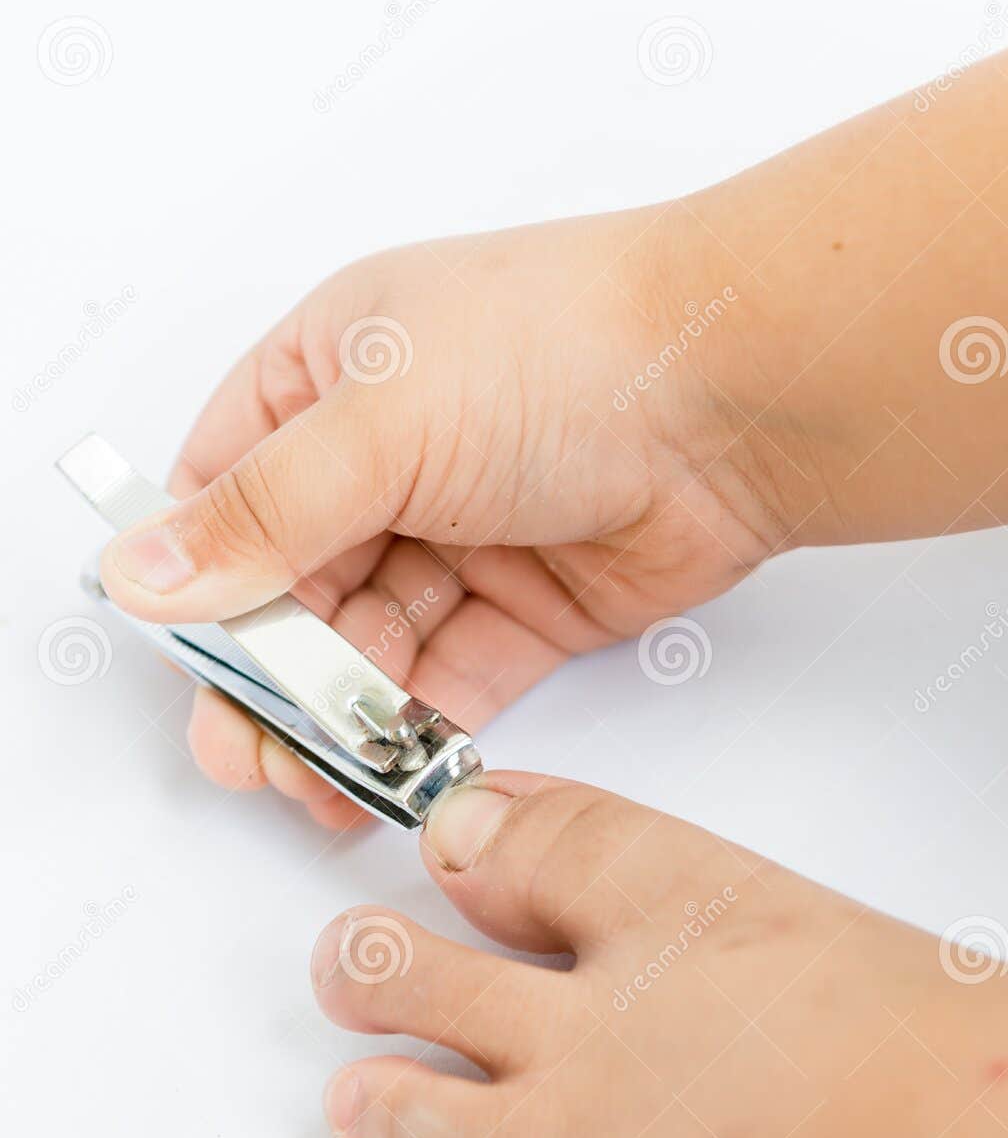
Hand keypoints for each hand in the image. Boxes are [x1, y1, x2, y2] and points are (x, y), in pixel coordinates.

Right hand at [99, 210, 777, 826]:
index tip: (184, 660)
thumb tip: (140, 571)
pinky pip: (449, 680)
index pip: (227, 487)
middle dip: (269, 676)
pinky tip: (384, 775)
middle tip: (244, 758)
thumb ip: (260, 516)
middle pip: (296, 585)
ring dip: (338, 717)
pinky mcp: (528, 607)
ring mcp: (463, 534)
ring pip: (371, 645)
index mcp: (333, 375)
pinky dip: (415, 729)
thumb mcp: (378, 424)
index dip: (198, 577)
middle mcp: (392, 456)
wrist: (737, 396)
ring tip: (313, 783)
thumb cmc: (565, 353)